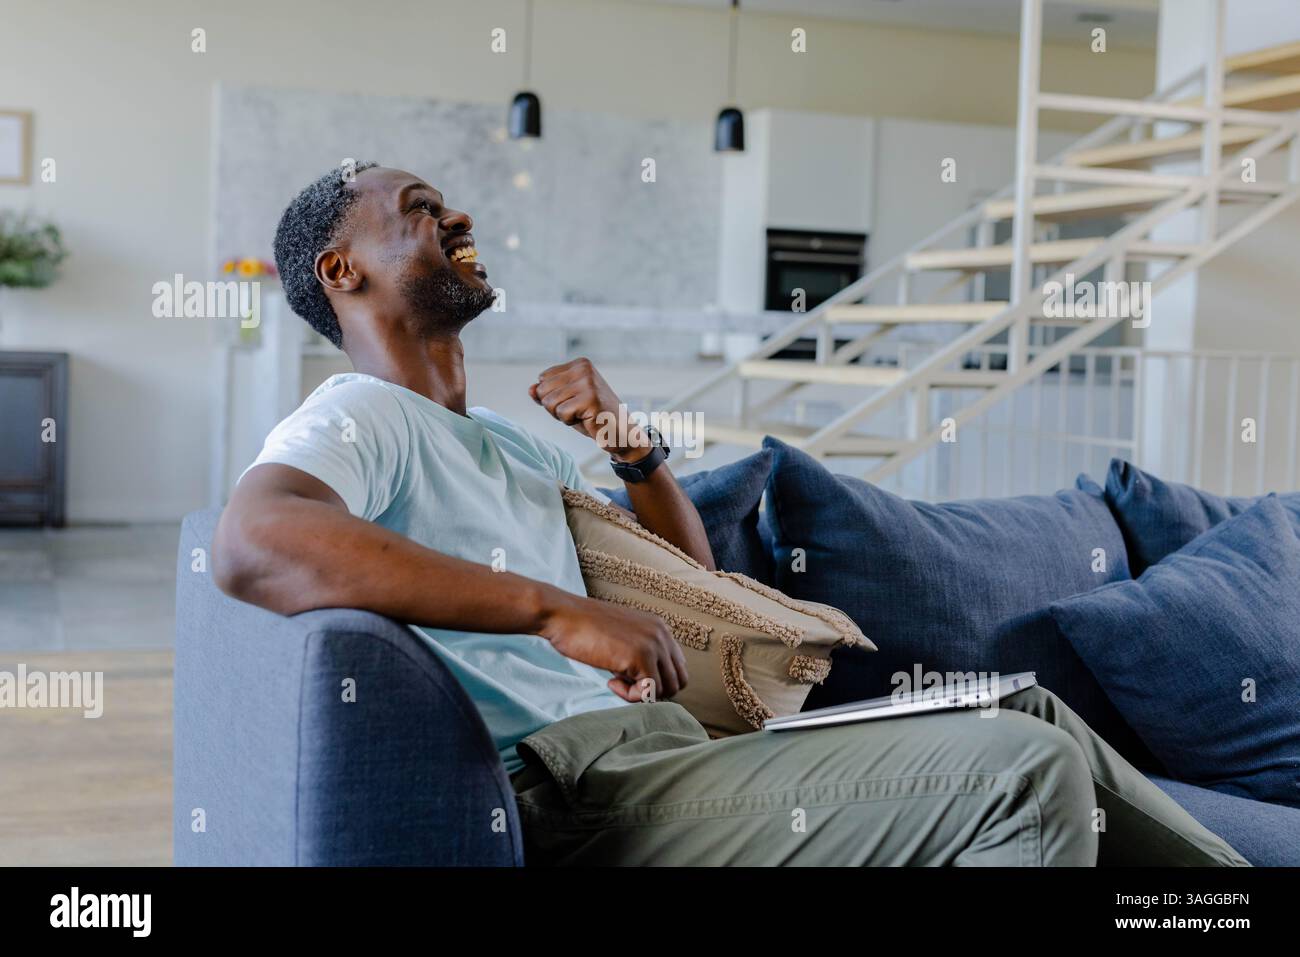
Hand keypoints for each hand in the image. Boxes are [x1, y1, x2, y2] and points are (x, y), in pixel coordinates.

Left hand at [529, 357, 651, 461]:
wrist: (620, 432)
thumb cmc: (592, 416)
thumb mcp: (566, 402)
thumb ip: (547, 394)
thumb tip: (531, 389)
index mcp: (579, 364)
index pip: (543, 379)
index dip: (553, 397)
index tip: (574, 402)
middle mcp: (584, 369)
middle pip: (543, 391)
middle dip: (555, 407)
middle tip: (578, 411)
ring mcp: (588, 383)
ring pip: (550, 402)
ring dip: (563, 415)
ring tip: (583, 415)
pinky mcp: (590, 399)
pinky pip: (562, 413)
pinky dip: (570, 422)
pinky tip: (587, 420)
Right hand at [538, 592, 687, 701]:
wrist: (563, 615)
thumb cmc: (584, 628)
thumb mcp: (622, 636)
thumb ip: (640, 652)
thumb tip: (650, 684)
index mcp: (660, 628)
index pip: (677, 667)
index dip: (655, 680)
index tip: (629, 675)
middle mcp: (662, 634)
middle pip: (678, 682)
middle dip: (652, 690)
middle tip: (625, 682)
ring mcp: (653, 645)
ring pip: (665, 690)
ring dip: (640, 694)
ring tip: (616, 681)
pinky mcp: (641, 657)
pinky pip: (649, 693)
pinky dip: (629, 696)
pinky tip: (610, 681)